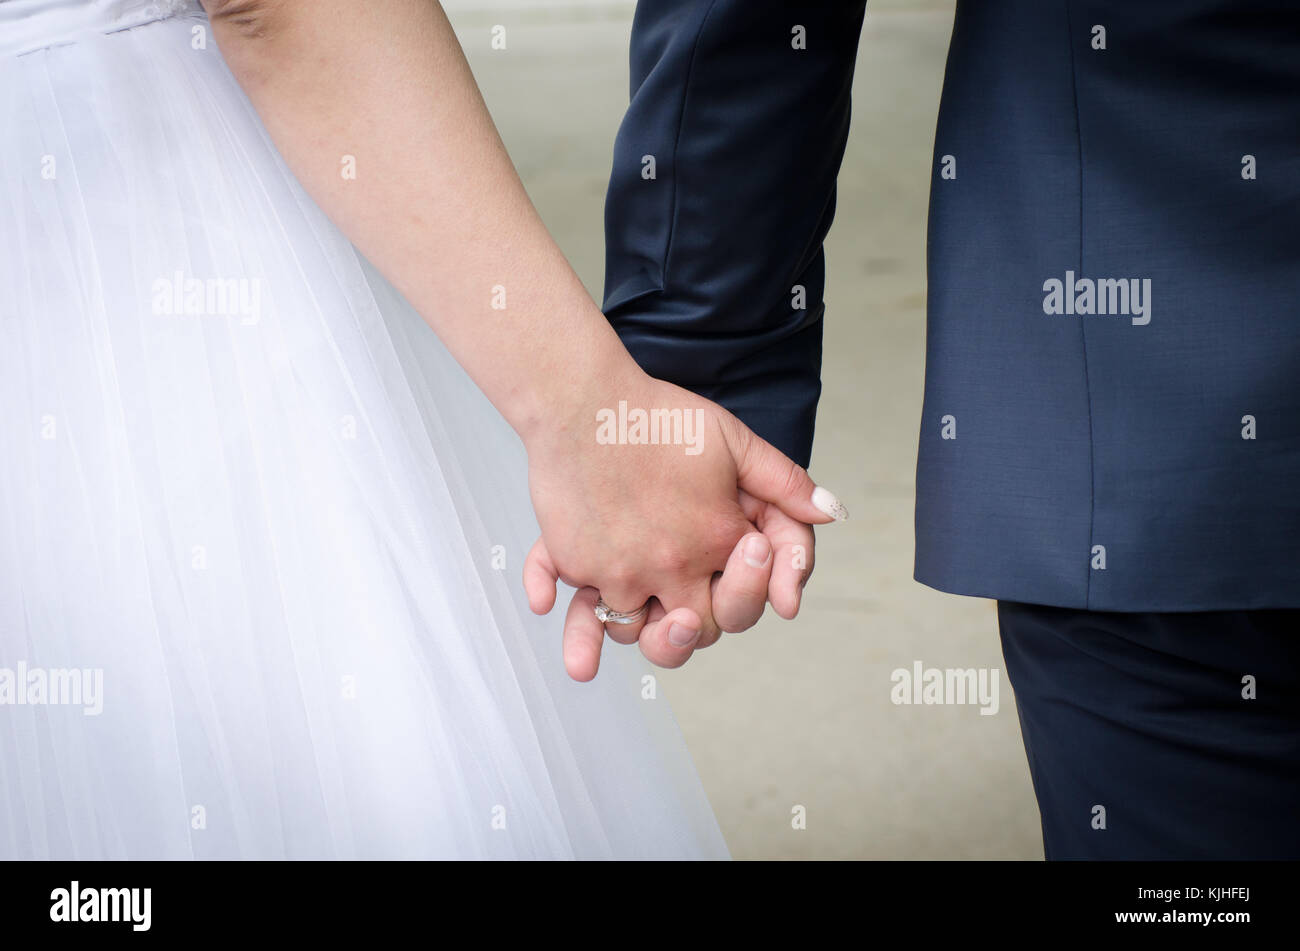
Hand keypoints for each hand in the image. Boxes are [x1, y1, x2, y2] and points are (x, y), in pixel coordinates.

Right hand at [521, 366, 845, 680]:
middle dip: (698, 623)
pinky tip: (577, 648)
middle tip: (689, 606)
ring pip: (632, 632)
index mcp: (714, 539)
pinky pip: (574, 612)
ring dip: (641, 629)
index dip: (747, 593)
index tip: (736, 565)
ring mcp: (617, 571)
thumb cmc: (656, 415)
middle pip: (693, 631)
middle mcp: (668, 566)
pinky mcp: (574, 564)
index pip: (744, 601)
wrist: (580, 399)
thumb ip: (784, 482)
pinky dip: (575, 632)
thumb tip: (830, 514)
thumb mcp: (733, 440)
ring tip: (646, 614)